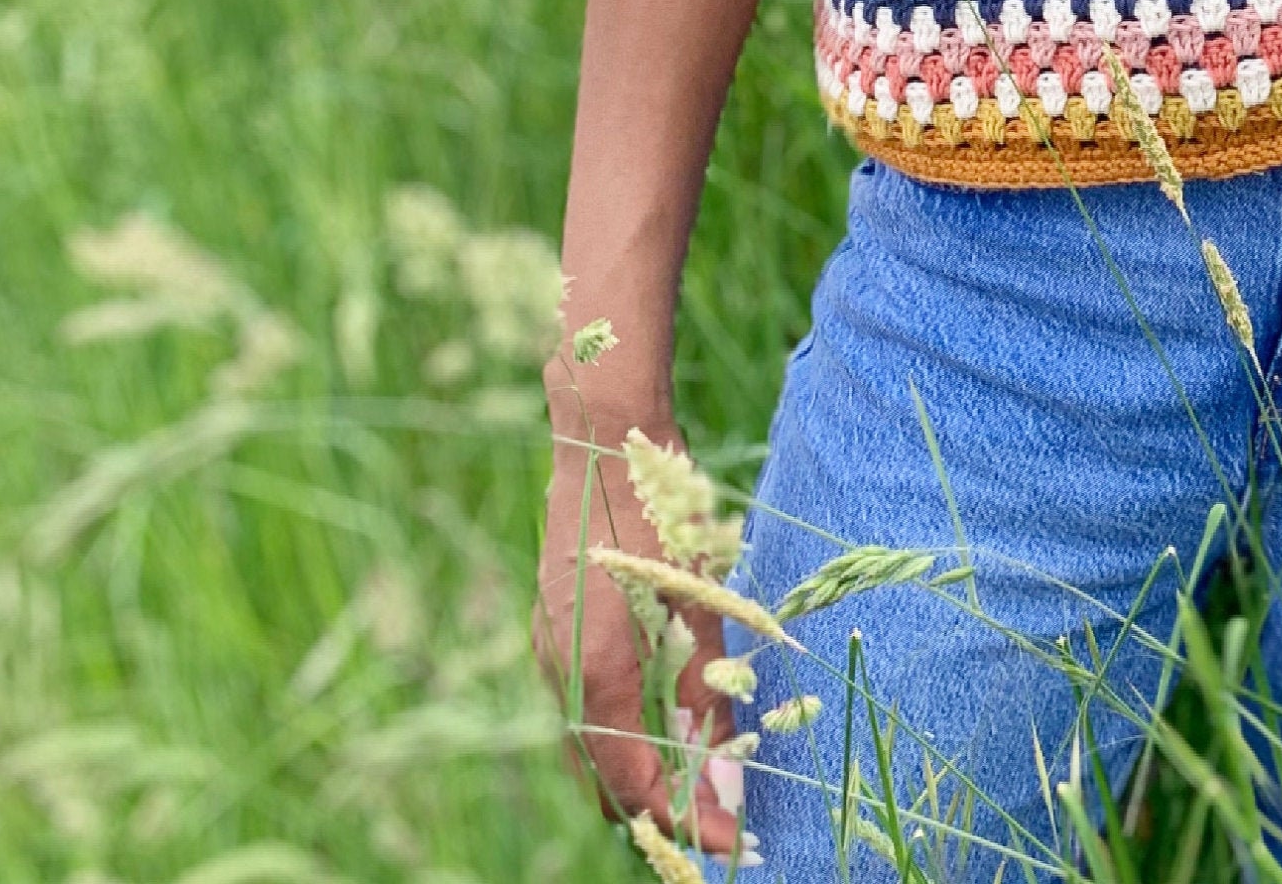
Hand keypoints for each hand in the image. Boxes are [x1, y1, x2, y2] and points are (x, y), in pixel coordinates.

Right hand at [535, 407, 743, 856]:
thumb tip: (730, 789)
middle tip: (715, 819)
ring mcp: (552, 651)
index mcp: (598, 675)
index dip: (682, 821)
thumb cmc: (663, 513)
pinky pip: (581, 707)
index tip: (729, 842)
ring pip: (588, 747)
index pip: (633, 786)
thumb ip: (709, 701)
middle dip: (656, 810)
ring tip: (693, 781)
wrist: (603, 439)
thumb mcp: (701, 607)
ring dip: (635, 774)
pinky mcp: (554, 629)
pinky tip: (655, 720)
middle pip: (602, 781)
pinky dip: (617, 732)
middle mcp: (563, 675)